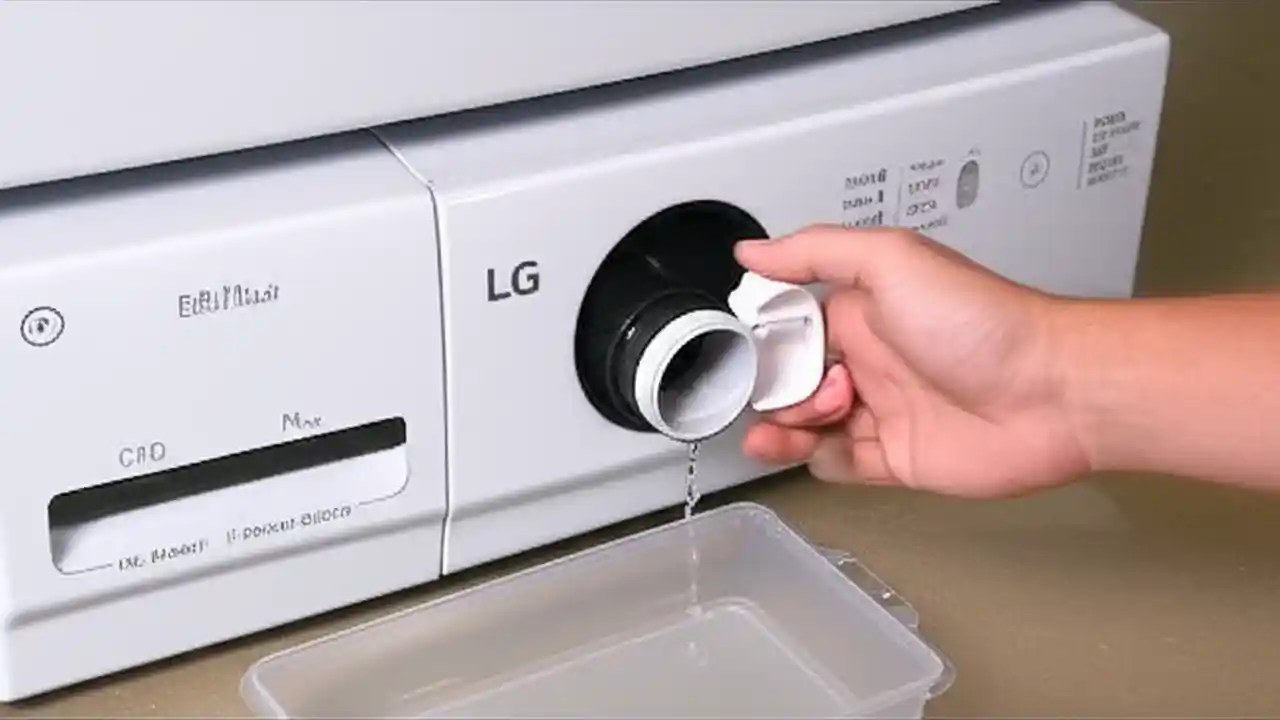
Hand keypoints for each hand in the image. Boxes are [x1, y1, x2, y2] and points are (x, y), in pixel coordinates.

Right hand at [736, 225, 1089, 497]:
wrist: (1053, 393)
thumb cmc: (983, 321)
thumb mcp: (891, 261)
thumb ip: (815, 252)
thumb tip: (752, 253)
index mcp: (865, 312)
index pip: (793, 327)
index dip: (765, 341)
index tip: (747, 349)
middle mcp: (873, 360)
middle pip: (796, 382)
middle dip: (773, 391)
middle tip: (782, 395)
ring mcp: (885, 410)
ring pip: (811, 426)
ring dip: (783, 429)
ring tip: (774, 432)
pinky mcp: (899, 457)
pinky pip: (842, 464)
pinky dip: (816, 460)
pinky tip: (810, 450)